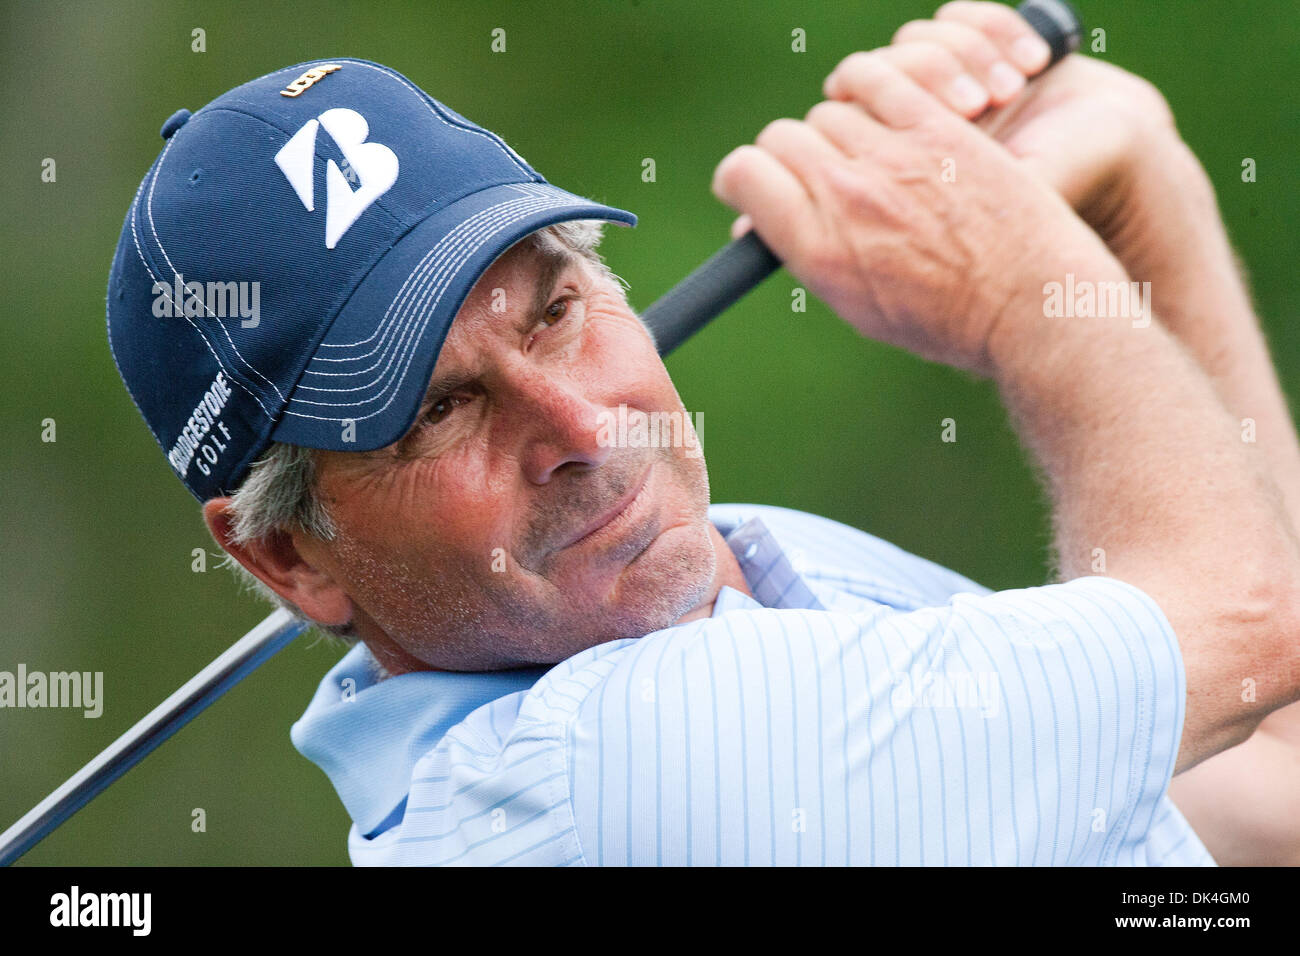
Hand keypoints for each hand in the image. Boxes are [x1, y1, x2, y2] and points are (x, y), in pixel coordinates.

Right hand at [711, 52, 1121, 376]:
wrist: (1029, 306)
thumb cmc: (946, 319)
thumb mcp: (856, 306)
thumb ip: (805, 256)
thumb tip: (757, 225)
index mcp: (818, 250)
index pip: (742, 174)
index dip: (744, 177)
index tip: (757, 184)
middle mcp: (847, 198)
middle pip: (782, 137)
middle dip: (789, 154)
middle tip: (816, 171)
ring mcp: (893, 157)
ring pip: (829, 109)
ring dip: (837, 126)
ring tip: (860, 148)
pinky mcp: (938, 126)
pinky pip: (879, 76)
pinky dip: (870, 85)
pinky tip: (882, 105)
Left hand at [878, 2, 1181, 229]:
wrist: (1117, 154)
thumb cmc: (1054, 189)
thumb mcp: (991, 197)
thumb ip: (933, 187)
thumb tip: (880, 175)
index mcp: (900, 160)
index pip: (859, 101)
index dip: (905, 92)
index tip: (964, 118)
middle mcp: (913, 121)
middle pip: (891, 61)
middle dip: (942, 71)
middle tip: (991, 103)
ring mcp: (945, 83)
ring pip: (924, 35)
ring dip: (976, 52)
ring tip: (1016, 88)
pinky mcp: (978, 52)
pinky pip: (961, 16)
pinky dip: (1000, 31)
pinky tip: (1036, 63)